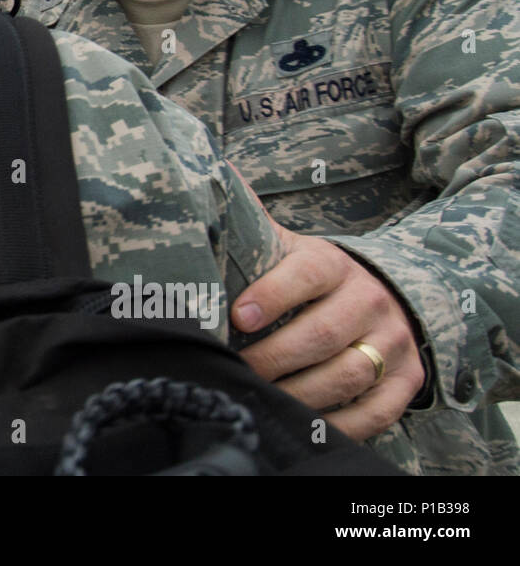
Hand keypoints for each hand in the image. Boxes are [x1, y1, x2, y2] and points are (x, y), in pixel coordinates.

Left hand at [230, 177, 424, 441]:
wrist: (380, 293)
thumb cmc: (306, 277)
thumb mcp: (282, 250)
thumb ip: (246, 229)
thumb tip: (197, 181)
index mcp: (331, 263)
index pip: (304, 274)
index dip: (271, 295)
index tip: (238, 316)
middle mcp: (369, 299)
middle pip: (322, 334)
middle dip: (272, 358)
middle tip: (235, 371)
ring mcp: (392, 341)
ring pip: (347, 375)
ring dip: (297, 393)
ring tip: (259, 398)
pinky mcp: (407, 380)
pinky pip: (376, 412)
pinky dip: (337, 425)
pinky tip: (299, 422)